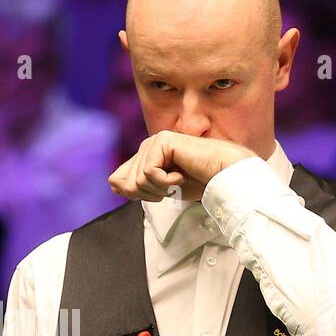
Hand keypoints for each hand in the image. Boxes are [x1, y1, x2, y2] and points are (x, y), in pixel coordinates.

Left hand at [108, 132, 254, 202]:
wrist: (223, 175)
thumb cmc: (198, 181)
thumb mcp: (161, 190)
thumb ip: (136, 186)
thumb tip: (112, 183)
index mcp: (145, 156)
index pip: (119, 180)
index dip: (137, 194)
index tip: (162, 193)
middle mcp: (147, 146)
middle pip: (127, 183)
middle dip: (149, 193)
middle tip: (172, 187)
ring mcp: (154, 142)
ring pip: (138, 180)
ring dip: (160, 188)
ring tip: (178, 180)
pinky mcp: (162, 141)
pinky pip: (149, 173)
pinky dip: (166, 181)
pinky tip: (181, 174)